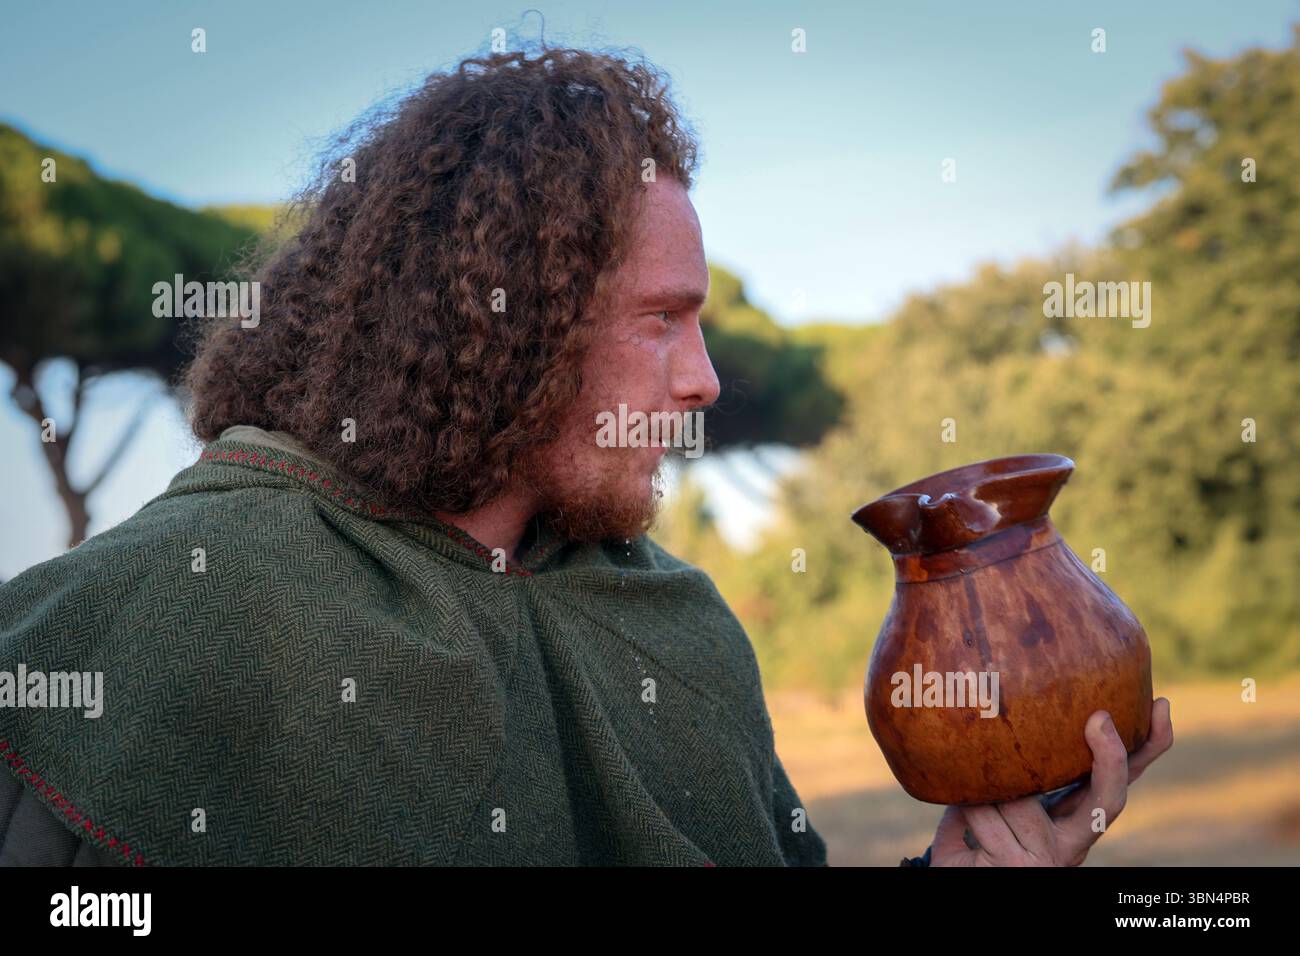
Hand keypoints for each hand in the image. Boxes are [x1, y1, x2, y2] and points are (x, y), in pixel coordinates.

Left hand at [929, 697, 1172, 865]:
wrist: (949, 882)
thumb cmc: (971, 837)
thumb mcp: (993, 801)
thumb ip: (1010, 772)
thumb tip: (1007, 709)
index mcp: (1072, 822)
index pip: (1116, 783)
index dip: (1146, 748)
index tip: (1161, 707)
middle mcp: (1070, 845)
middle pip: (1109, 800)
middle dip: (1111, 758)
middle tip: (1101, 719)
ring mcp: (1047, 858)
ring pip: (1023, 796)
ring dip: (989, 785)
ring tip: (965, 780)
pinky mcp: (1017, 866)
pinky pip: (986, 812)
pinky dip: (966, 801)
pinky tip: (955, 802)